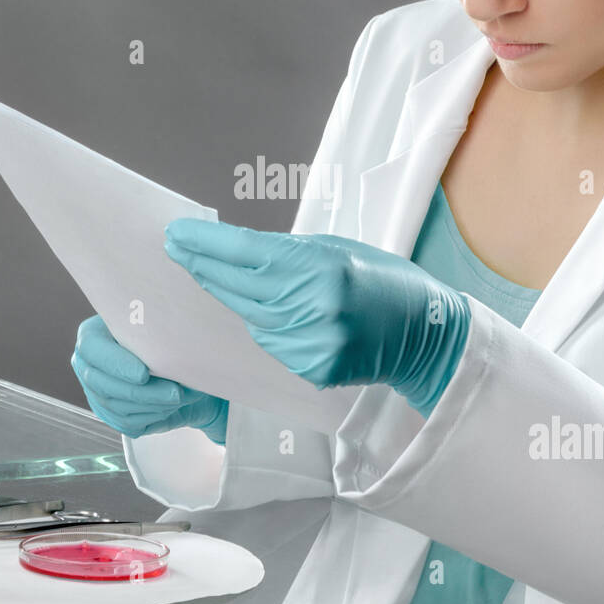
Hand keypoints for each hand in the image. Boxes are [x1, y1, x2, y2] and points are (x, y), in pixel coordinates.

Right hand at [71, 315, 229, 442]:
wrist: (163, 353)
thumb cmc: (155, 330)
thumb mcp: (149, 321)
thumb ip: (147, 328)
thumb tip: (164, 343)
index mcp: (91, 338)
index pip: (92, 351)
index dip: (117, 365)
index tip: (144, 374)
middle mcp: (86, 366)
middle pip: (106, 387)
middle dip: (144, 393)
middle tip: (176, 393)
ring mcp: (95, 393)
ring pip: (118, 409)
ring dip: (153, 406)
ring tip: (182, 398)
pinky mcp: (109, 413)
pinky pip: (128, 423)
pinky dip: (152, 417)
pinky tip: (172, 407)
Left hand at [163, 219, 470, 416]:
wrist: (427, 333)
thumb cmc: (383, 280)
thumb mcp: (337, 249)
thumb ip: (287, 254)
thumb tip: (233, 251)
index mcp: (321, 268)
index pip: (248, 254)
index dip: (208, 245)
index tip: (176, 233)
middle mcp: (312, 308)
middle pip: (239, 287)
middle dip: (204, 267)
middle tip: (177, 248)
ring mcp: (311, 344)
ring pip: (250, 317)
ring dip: (228, 295)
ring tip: (208, 274)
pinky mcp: (312, 370)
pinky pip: (270, 342)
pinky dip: (261, 325)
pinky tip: (260, 311)